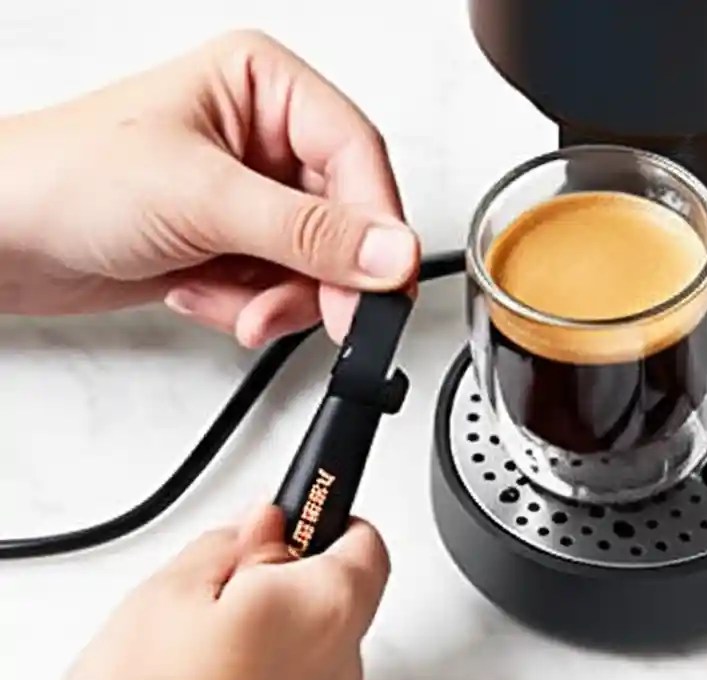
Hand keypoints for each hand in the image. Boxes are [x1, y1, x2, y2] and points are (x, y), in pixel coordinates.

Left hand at [0, 30, 419, 344]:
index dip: (376, 225)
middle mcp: (262, 134)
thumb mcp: (202, 198)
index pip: (358, 154)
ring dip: (277, 298)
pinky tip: (199, 293)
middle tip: (314, 314)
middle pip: (345, 217)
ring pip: (316, 262)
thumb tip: (392, 253)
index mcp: (263, 85)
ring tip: (232, 304)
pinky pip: (280, 287)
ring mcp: (247, 191)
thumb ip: (311, 232)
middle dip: (317, 275)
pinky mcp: (231, 241)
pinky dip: (248, 306)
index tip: (382, 282)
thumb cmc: (63, 177)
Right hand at [55, 506, 390, 679]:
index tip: (283, 512)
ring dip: (273, 621)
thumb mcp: (171, 592)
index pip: (364, 534)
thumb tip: (260, 523)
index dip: (321, 513)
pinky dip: (262, 665)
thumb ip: (230, 544)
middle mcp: (344, 656)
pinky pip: (294, 677)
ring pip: (313, 634)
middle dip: (289, 570)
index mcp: (329, 603)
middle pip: (340, 585)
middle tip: (225, 576)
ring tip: (202, 636)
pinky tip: (206, 674)